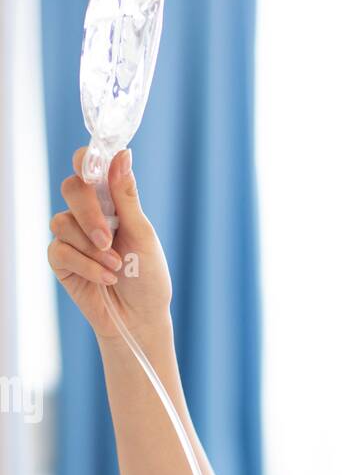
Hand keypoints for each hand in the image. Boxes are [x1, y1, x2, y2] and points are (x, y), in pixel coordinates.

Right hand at [47, 146, 171, 342]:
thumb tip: (122, 155)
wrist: (140, 318)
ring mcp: (72, 237)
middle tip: (108, 239)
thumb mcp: (142, 235)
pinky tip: (106, 277)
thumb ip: (126, 197)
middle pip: (71, 188)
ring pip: (62, 221)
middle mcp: (88, 214)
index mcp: (110, 200)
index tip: (93, 169)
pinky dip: (87, 265)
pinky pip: (61, 251)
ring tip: (116, 266)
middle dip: (89, 213)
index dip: (87, 160)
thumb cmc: (147, 277)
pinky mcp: (62, 261)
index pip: (89, 166)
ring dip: (92, 247)